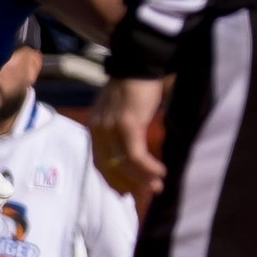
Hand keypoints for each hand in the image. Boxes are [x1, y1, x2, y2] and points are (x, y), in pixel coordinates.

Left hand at [91, 76, 166, 196]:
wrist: (139, 62)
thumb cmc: (135, 86)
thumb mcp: (122, 111)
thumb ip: (120, 130)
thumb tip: (131, 153)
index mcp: (95, 127)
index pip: (99, 162)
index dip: (113, 180)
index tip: (126, 193)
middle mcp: (98, 129)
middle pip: (109, 167)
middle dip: (128, 184)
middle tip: (146, 194)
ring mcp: (111, 127)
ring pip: (124, 164)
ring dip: (142, 179)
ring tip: (157, 188)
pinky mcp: (127, 124)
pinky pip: (136, 155)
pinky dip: (148, 167)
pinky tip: (161, 173)